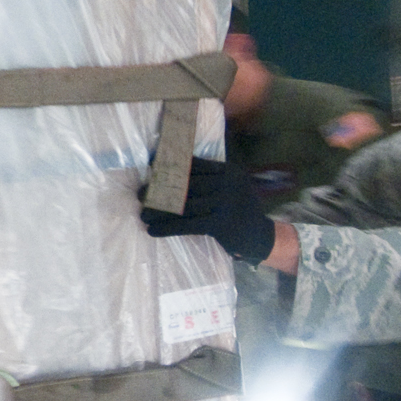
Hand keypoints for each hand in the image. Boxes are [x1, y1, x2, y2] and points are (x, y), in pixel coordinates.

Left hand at [140, 157, 277, 263]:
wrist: (261, 236)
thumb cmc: (241, 210)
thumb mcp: (232, 186)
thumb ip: (212, 178)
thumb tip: (175, 172)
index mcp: (228, 171)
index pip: (194, 165)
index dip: (170, 165)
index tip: (151, 166)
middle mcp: (227, 183)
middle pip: (185, 184)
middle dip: (160, 189)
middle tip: (140, 193)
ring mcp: (224, 202)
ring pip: (183, 205)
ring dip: (159, 210)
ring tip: (143, 213)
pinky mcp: (219, 223)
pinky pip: (187, 224)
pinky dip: (167, 227)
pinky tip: (153, 230)